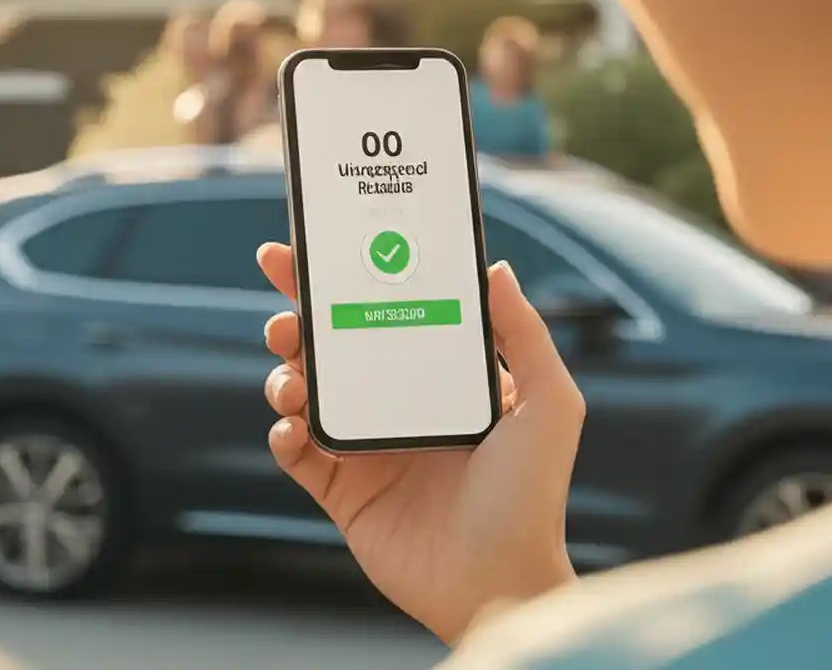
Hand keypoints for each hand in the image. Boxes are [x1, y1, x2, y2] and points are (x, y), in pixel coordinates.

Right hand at [256, 243, 583, 643]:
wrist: (498, 581)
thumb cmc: (532, 495)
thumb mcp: (548, 403)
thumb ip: (525, 335)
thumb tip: (495, 268)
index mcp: (444, 380)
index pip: (392, 315)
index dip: (354, 282)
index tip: (321, 250)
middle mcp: (403, 407)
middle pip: (337, 346)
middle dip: (300, 315)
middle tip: (282, 301)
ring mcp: (370, 450)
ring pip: (307, 392)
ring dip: (286, 372)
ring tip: (291, 373)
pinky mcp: (344, 493)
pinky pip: (298, 453)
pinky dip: (284, 432)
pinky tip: (291, 424)